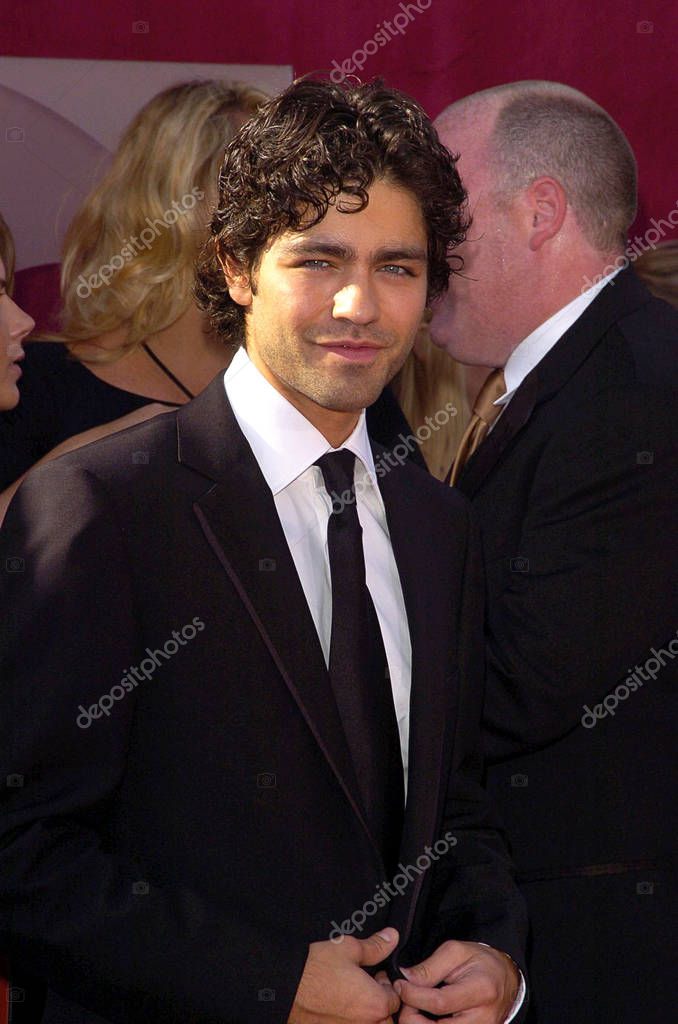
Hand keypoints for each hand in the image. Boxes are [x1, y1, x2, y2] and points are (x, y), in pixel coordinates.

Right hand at [288, 927, 400, 1023]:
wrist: (282, 987)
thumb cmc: (315, 969)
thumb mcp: (348, 949)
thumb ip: (375, 947)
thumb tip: (392, 937)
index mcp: (375, 1005)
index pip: (395, 1000)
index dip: (385, 984)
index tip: (374, 975)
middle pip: (383, 1019)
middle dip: (377, 1004)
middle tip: (361, 986)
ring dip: (363, 1015)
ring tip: (347, 997)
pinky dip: (345, 1021)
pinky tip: (334, 1007)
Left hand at [395, 940, 519, 1022]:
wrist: (506, 979)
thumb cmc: (481, 962)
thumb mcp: (456, 951)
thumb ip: (430, 966)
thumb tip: (405, 979)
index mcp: (480, 991)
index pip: (439, 1003)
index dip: (413, 996)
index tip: (399, 985)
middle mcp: (482, 1019)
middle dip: (411, 1015)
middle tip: (404, 998)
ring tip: (413, 1005)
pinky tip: (423, 1016)